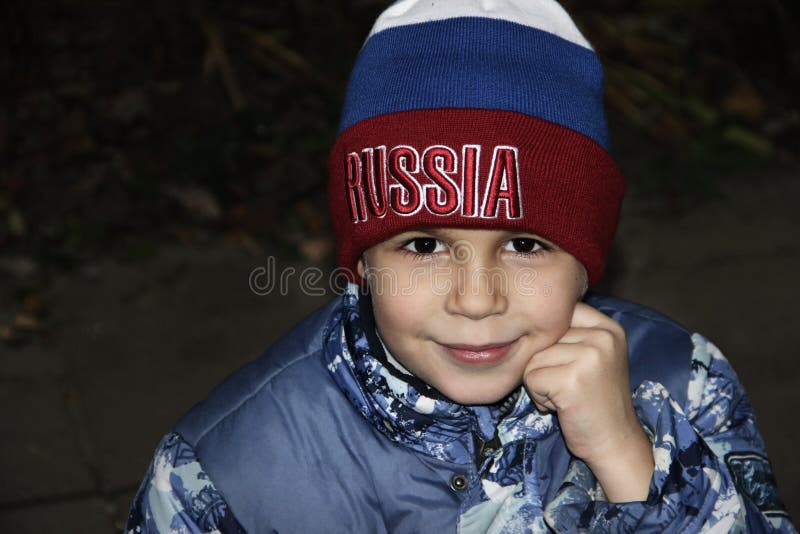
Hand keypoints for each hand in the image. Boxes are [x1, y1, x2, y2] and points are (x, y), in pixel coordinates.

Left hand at [522, 302, 653, 501]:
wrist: (615, 443)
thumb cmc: (595, 401)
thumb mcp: (592, 357)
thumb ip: (569, 334)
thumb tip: (525, 312)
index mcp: (608, 328)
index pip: (559, 315)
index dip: (551, 343)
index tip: (570, 366)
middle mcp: (602, 337)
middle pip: (542, 338)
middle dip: (546, 366)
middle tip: (570, 386)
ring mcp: (589, 357)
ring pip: (533, 359)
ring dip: (541, 383)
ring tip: (566, 396)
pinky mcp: (572, 379)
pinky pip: (531, 379)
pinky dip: (540, 398)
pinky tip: (563, 406)